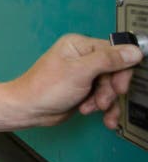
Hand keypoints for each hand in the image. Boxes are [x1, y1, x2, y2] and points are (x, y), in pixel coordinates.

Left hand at [13, 34, 142, 127]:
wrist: (29, 109)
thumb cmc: (43, 88)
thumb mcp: (79, 72)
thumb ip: (108, 61)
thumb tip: (132, 51)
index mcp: (79, 46)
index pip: (114, 52)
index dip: (121, 70)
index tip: (119, 86)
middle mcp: (82, 58)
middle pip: (115, 72)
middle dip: (110, 89)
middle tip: (102, 99)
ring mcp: (84, 75)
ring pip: (111, 87)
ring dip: (106, 101)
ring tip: (92, 107)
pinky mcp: (84, 90)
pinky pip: (104, 98)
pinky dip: (104, 108)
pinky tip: (101, 116)